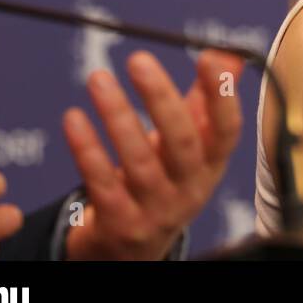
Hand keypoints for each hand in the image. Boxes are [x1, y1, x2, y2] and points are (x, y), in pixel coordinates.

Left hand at [61, 49, 244, 260]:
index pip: (228, 130)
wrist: (134, 248)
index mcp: (213, 164)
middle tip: (139, 59)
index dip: (222, 96)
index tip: (208, 59)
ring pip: (138, 161)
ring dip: (117, 116)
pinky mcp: (120, 224)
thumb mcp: (192, 146)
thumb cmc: (165, 179)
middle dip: (161, 98)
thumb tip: (225, 55)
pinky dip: (87, 149)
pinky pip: (102, 182)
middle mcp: (191, 189)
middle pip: (182, 142)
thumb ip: (205, 101)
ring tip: (98, 79)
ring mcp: (156, 210)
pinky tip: (74, 118)